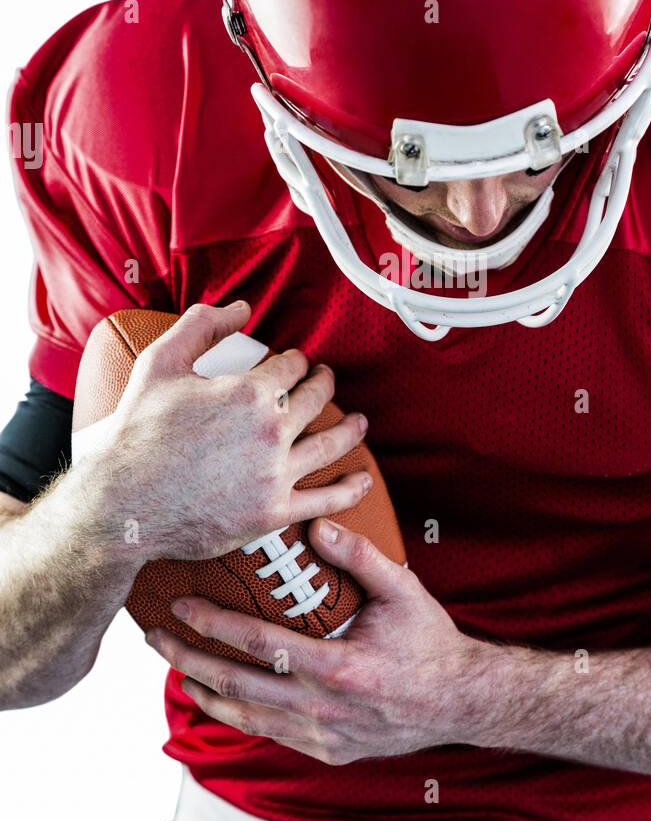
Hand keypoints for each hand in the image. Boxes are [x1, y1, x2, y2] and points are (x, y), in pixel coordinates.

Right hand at [87, 302, 370, 563]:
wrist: (120, 501)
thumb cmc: (136, 431)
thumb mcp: (161, 362)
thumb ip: (202, 324)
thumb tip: (242, 308)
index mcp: (250, 392)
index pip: (292, 367)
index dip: (297, 361)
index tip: (296, 362)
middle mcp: (272, 432)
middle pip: (315, 400)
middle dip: (324, 385)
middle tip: (325, 382)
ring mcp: (275, 475)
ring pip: (330, 446)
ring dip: (350, 429)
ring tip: (359, 423)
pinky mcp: (272, 513)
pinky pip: (324, 500)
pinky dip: (348, 489)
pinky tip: (360, 481)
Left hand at [145, 517, 483, 763]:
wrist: (461, 701)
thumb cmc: (430, 642)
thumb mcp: (403, 590)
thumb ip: (361, 557)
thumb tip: (316, 527)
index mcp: (339, 669)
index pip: (260, 644)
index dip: (215, 625)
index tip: (181, 607)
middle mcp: (324, 710)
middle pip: (237, 686)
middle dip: (189, 659)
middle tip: (157, 637)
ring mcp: (323, 737)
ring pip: (245, 719)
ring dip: (204, 692)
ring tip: (176, 667)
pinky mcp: (326, 752)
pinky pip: (269, 735)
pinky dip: (237, 716)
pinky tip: (219, 697)